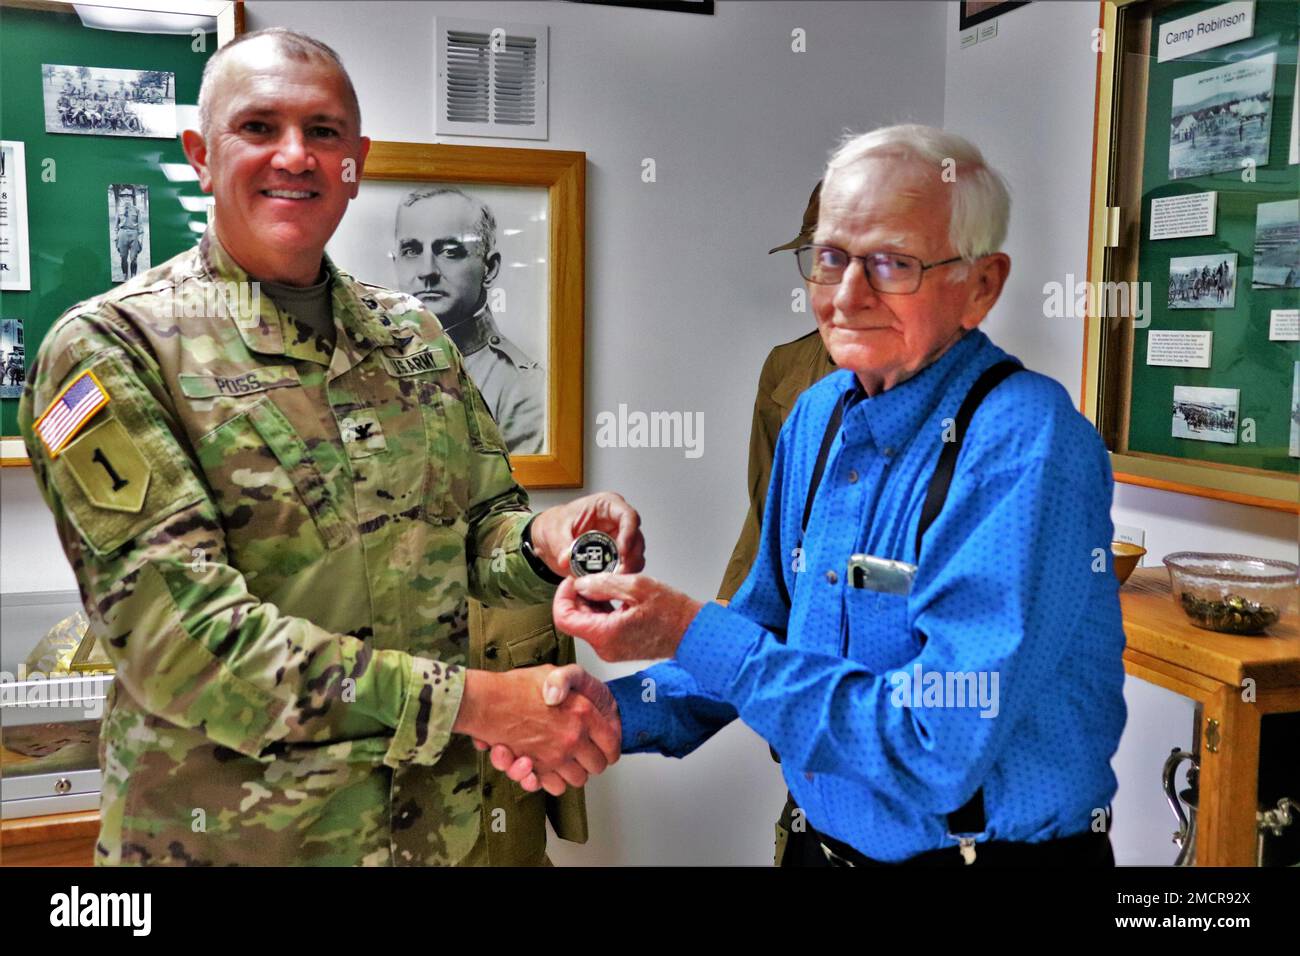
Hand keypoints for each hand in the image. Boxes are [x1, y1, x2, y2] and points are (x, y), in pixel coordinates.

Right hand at [474, 664, 621, 794]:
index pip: (612, 743)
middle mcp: (573, 738)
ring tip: (566, 761)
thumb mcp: (552, 671)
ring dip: (573, 773)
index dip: (610, 747)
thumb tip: (581, 697)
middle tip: (586, 754)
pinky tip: (549, 769)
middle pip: (597, 766)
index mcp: (584, 713)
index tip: (606, 748)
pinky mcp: (537, 769)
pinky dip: (552, 782)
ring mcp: (555, 756)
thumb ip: (571, 681)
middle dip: (593, 762)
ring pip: (578, 779)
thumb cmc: (516, 686)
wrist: (487, 702)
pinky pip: (555, 786)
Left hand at [527, 492, 644, 577]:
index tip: (622, 552)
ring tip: (613, 581)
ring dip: (627, 570)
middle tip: (620, 572)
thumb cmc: (555, 524)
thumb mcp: (554, 531)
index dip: (629, 534)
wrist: (549, 539)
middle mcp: (617, 522)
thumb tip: (566, 559)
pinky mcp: (616, 557)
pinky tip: (610, 585)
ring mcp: (619, 540)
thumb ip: (561, 545)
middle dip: (630, 558)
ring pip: (635, 556)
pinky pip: (625, 568)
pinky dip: (620, 578)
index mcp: (606, 506)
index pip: (628, 516)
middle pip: (636, 539)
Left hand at [552, 573, 703, 661]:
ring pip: (587, 622)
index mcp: (605, 634)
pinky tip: (616, 595)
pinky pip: (600, 627)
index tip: (573, 580)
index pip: (564, 618)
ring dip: (591, 600)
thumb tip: (581, 584)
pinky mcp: (618, 646)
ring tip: (609, 583)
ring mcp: (611, 649)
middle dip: (578, 595)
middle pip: (574, 619)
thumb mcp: (637, 587)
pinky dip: (602, 609)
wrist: (693, 632)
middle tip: (593, 576)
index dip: (562, 595)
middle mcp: (604, 647)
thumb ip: (603, 584)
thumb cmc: (673, 612)